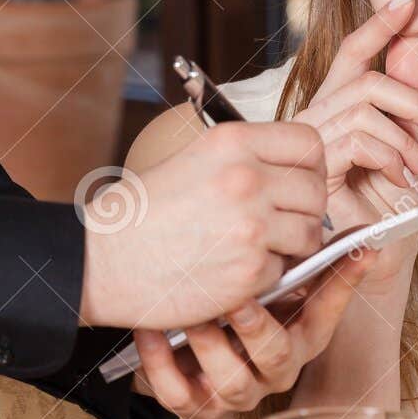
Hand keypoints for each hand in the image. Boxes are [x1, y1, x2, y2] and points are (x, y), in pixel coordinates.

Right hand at [79, 119, 327, 330]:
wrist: (101, 260)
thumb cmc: (141, 212)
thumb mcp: (193, 160)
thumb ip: (245, 158)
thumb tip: (292, 167)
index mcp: (233, 142)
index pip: (309, 142)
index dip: (308, 165)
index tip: (297, 181)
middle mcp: (247, 179)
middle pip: (315, 190)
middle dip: (303, 209)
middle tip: (280, 222)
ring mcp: (251, 227)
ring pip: (308, 234)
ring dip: (291, 245)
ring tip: (258, 247)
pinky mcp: (248, 272)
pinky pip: (283, 272)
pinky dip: (264, 276)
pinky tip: (233, 270)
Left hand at [129, 248, 377, 418]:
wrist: (187, 339)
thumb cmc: (244, 304)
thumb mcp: (279, 284)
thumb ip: (317, 262)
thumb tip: (369, 240)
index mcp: (300, 339)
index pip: (326, 316)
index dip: (334, 290)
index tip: (339, 258)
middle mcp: (273, 371)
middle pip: (275, 357)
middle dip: (257, 328)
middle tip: (236, 300)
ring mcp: (233, 392)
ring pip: (229, 382)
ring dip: (208, 346)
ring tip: (191, 315)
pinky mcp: (194, 404)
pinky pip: (176, 394)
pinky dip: (159, 364)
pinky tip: (150, 331)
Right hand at [294, 0, 417, 290]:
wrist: (377, 257)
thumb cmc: (391, 204)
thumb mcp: (411, 144)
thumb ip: (407, 94)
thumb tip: (412, 39)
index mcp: (337, 104)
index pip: (352, 51)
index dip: (378, 24)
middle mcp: (317, 116)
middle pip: (367, 79)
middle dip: (416, 101)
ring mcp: (310, 141)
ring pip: (365, 108)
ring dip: (408, 138)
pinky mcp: (313, 168)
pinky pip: (358, 140)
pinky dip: (392, 157)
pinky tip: (403, 181)